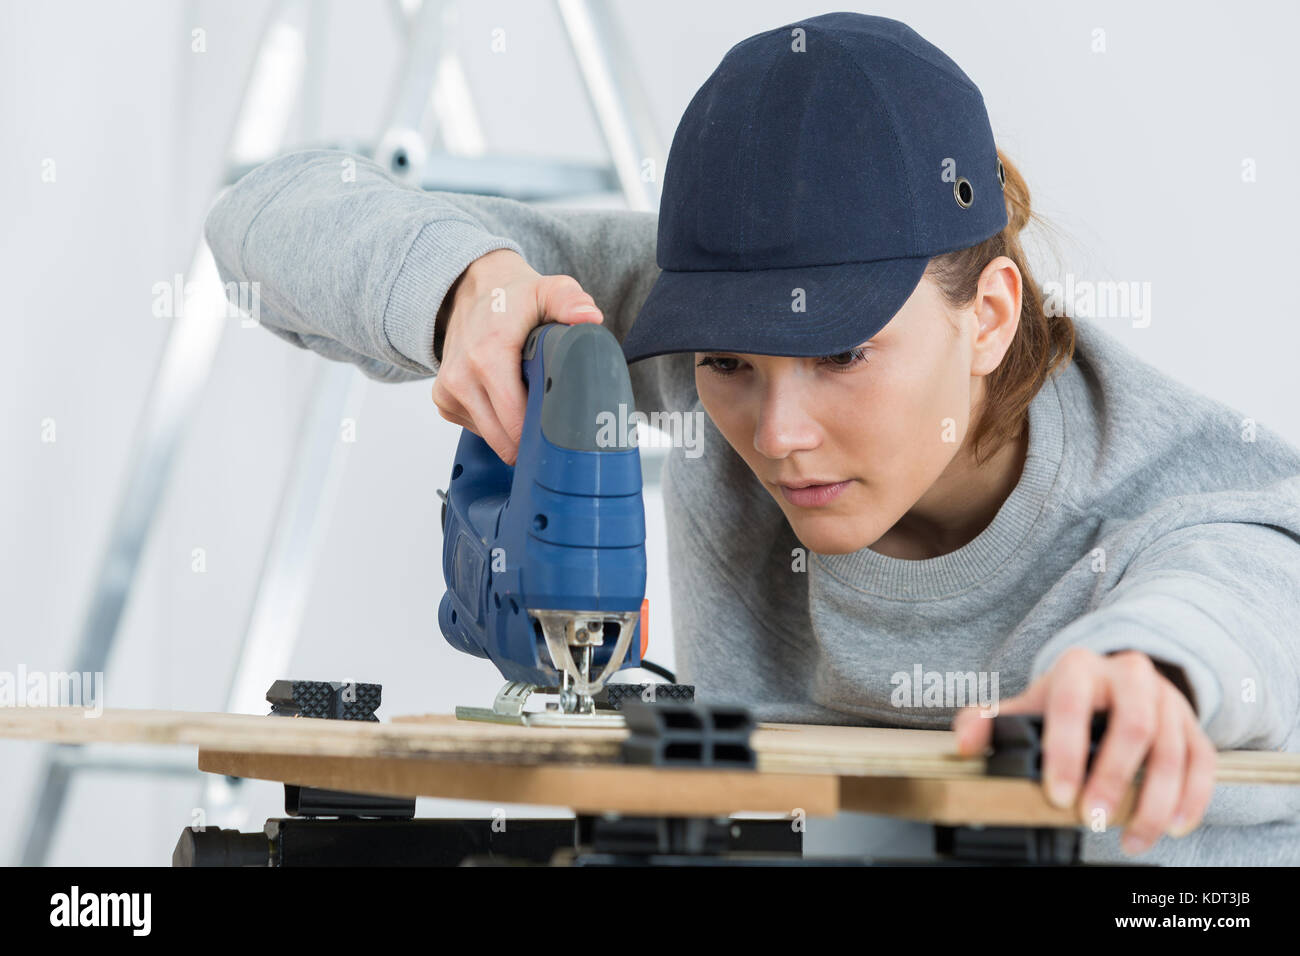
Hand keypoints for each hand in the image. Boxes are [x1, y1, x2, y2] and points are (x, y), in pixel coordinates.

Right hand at [431, 248, 603, 464]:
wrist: (471, 289)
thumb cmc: (512, 297)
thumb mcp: (548, 291)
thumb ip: (570, 302)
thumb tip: (590, 318)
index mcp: (488, 356)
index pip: (515, 423)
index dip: (544, 434)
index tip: (563, 432)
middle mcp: (462, 377)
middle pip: (503, 440)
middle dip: (531, 439)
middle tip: (553, 424)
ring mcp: (448, 391)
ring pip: (490, 438)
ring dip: (511, 431)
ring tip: (527, 400)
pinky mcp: (443, 400)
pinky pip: (476, 429)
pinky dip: (494, 423)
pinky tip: (505, 399)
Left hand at [952, 647, 1216, 855]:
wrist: (1116, 683)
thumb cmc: (1065, 701)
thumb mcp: (1026, 705)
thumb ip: (988, 722)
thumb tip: (964, 744)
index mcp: (1080, 668)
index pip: (1072, 703)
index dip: (1065, 750)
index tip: (1058, 794)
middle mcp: (1130, 676)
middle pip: (1132, 726)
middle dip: (1112, 779)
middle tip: (1090, 820)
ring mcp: (1167, 701)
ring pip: (1172, 751)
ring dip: (1154, 802)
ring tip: (1130, 838)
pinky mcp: (1193, 727)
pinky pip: (1202, 764)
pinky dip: (1191, 800)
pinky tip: (1171, 827)